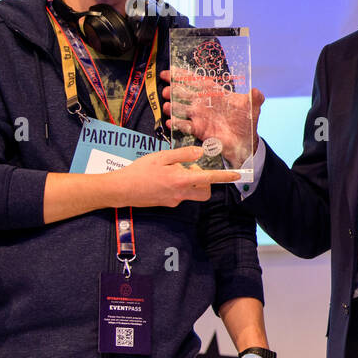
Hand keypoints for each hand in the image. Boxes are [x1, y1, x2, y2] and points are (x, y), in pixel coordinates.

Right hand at [107, 145, 239, 207]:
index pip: (209, 179)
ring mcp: (174, 201)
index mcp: (180, 180)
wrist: (120, 190)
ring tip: (173, 172)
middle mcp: (180, 193)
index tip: (237, 176)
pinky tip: (162, 178)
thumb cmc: (139, 171)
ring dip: (191, 183)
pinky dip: (178, 186)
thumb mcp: (161, 157)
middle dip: (205, 182)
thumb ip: (182, 155)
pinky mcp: (167, 204)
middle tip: (190, 169)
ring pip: (192, 193)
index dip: (224, 177)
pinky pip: (180, 195)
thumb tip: (200, 153)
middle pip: (205, 191)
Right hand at [161, 69, 263, 167]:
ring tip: (167, 106)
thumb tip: (257, 91)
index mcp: (214, 93)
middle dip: (173, 91)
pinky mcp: (199, 129)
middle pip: (184, 94)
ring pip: (181, 109)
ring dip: (172, 107)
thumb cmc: (246, 120)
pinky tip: (171, 122)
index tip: (168, 72)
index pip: (196, 81)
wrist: (245, 140)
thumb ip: (255, 98)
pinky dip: (177, 124)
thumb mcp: (252, 107)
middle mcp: (203, 103)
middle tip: (167, 90)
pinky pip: (185, 126)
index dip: (182, 75)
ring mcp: (199, 116)